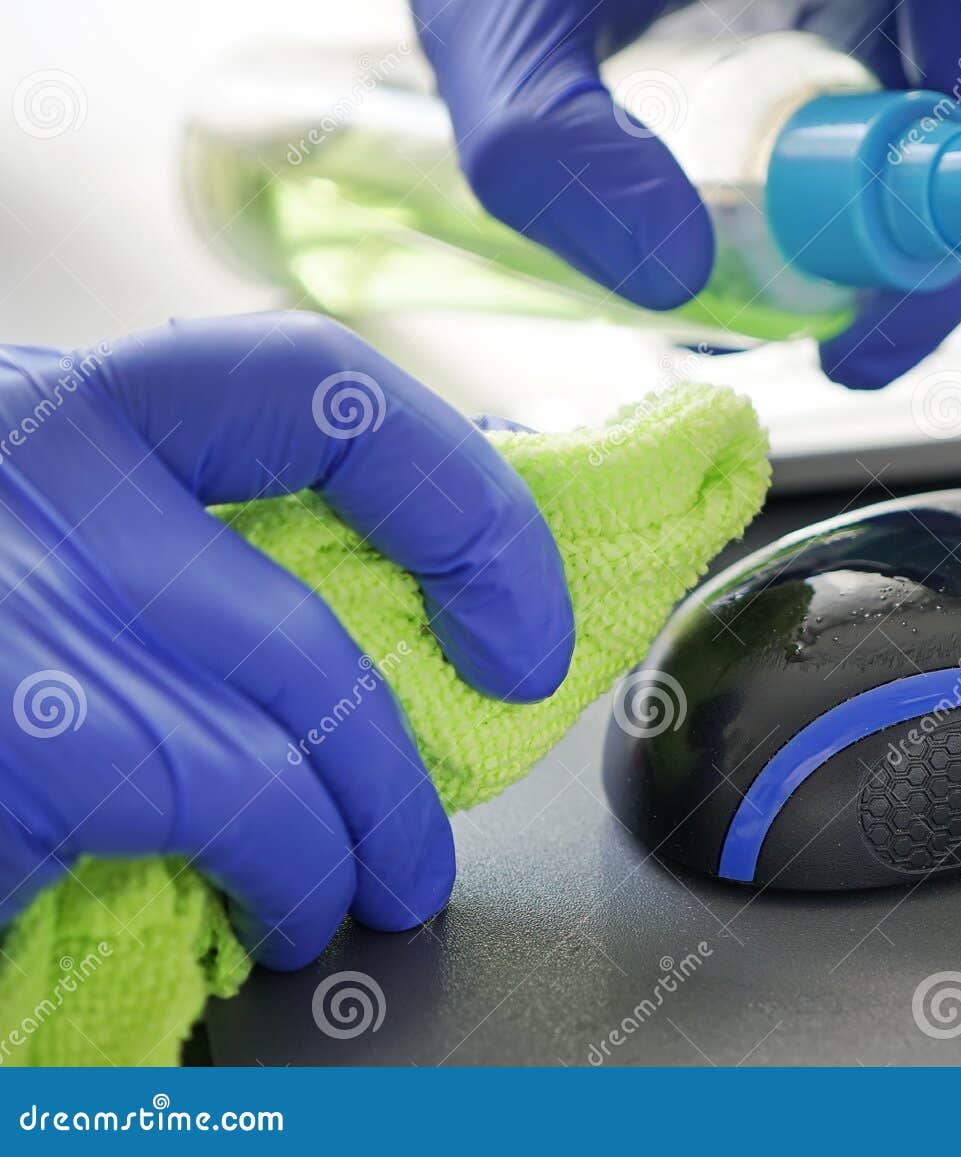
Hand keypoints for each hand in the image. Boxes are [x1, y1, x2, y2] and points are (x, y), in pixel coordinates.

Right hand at [0, 312, 572, 969]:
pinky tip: (270, 913)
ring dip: (364, 837)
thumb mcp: (57, 543)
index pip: (326, 392)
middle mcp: (44, 473)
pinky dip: (287, 878)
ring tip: (363, 891)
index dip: (465, 502)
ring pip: (301, 725)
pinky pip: (235, 811)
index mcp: (73, 410)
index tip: (520, 618)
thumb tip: (408, 605)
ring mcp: (27, 599)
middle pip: (320, 616)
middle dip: (407, 757)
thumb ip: (191, 544)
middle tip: (427, 836)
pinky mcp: (22, 728)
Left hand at [411, 0, 960, 387]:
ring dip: (907, 235)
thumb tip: (670, 277)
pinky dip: (869, 202)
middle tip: (864, 344)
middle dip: (955, 228)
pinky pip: (907, 114)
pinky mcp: (859, 18)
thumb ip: (544, 134)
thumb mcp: (496, 14)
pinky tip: (799, 262)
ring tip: (823, 331)